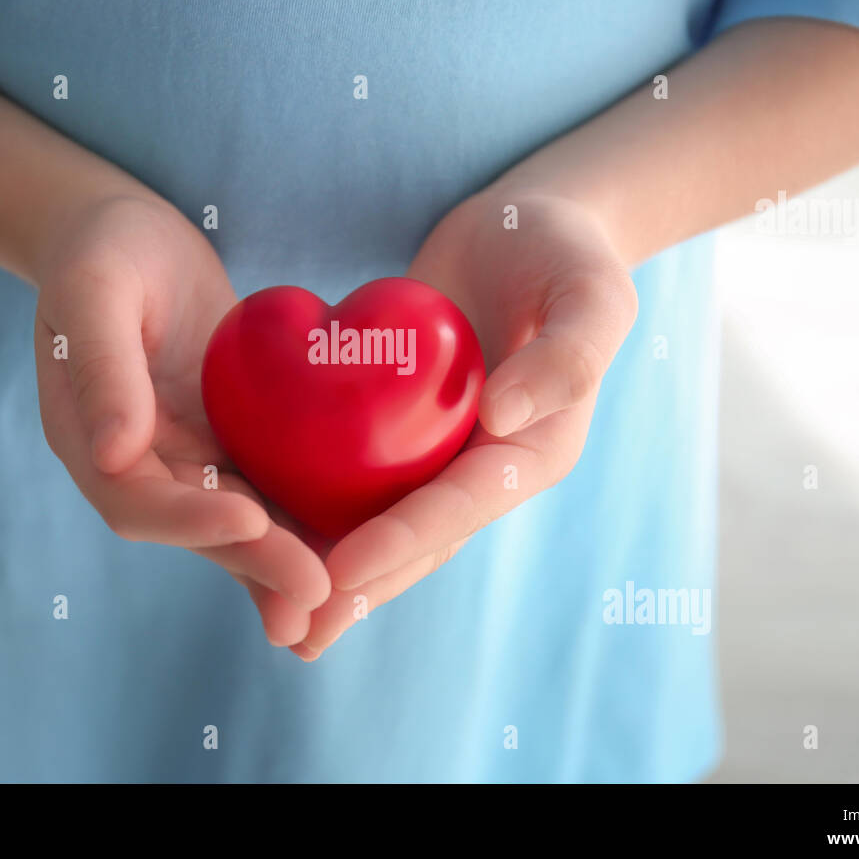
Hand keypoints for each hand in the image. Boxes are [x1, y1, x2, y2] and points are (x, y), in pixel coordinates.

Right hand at [33, 196, 331, 643]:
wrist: (127, 233)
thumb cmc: (103, 248)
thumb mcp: (94, 290)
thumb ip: (103, 367)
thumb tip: (116, 455)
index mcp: (91, 439)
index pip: (137, 500)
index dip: (192, 520)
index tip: (251, 523)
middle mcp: (140, 464)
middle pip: (198, 529)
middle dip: (257, 562)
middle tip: (316, 593)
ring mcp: (187, 457)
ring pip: (240, 523)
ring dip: (285, 562)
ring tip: (339, 600)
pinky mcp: (229, 440)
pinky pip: (268, 486)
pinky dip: (303, 520)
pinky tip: (355, 544)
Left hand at [290, 191, 637, 659]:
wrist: (527, 226)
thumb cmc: (567, 253)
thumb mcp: (591, 293)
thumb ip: (565, 355)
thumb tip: (502, 421)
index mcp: (535, 451)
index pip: (462, 506)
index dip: (403, 541)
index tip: (342, 572)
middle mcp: (486, 465)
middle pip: (420, 538)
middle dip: (362, 587)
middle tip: (297, 633)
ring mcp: (443, 449)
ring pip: (384, 520)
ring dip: (337, 571)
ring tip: (280, 618)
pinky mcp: (404, 425)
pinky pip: (359, 471)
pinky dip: (321, 504)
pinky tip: (267, 527)